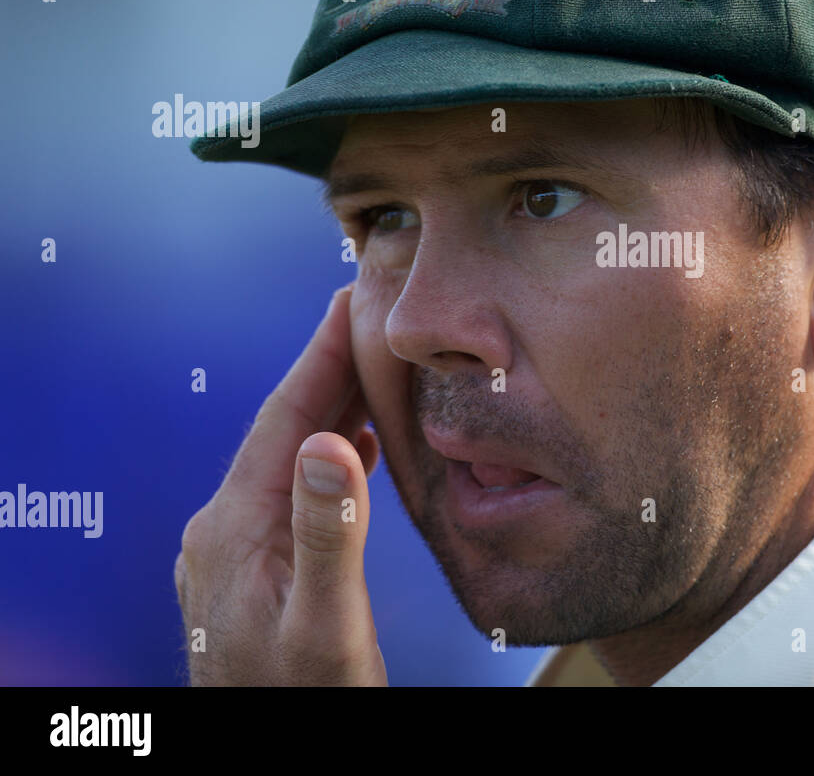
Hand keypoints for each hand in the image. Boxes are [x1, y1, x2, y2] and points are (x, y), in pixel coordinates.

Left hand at [174, 285, 386, 684]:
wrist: (266, 746)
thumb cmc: (301, 701)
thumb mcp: (325, 624)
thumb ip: (328, 533)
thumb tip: (329, 442)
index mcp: (235, 529)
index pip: (284, 419)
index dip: (320, 355)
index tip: (348, 298)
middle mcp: (223, 528)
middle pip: (284, 429)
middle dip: (327, 369)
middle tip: (369, 315)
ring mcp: (233, 548)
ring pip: (288, 457)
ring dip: (330, 410)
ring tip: (372, 368)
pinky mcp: (251, 566)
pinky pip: (289, 489)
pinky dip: (325, 457)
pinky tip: (351, 446)